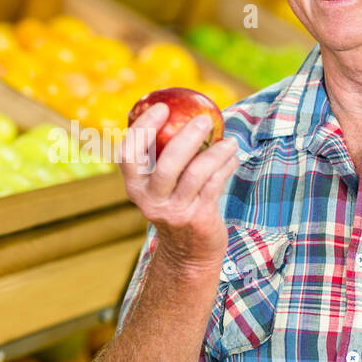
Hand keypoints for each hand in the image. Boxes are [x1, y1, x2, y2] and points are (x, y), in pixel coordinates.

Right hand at [118, 102, 238, 270]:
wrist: (188, 255)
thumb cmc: (175, 207)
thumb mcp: (160, 188)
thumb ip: (162, 157)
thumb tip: (183, 112)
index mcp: (135, 187)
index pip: (129, 154)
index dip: (143, 128)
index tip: (162, 107)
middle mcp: (151, 200)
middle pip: (167, 164)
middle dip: (187, 138)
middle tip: (204, 119)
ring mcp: (175, 211)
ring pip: (197, 174)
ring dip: (216, 153)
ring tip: (231, 140)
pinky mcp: (198, 219)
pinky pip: (215, 185)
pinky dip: (226, 166)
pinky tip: (233, 157)